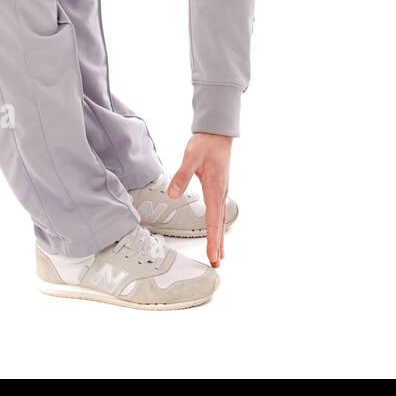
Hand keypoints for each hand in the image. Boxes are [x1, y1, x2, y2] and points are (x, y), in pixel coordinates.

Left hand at [168, 132, 232, 266]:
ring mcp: (222, 191)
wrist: (218, 132)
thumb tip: (172, 194)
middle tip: (217, 263)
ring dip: (220, 237)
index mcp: (215, 189)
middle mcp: (221, 193)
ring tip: (220, 254)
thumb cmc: (205, 144)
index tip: (214, 257)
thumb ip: (182, 176)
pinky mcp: (220, 187)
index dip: (213, 240)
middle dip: (218, 244)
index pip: (213, 220)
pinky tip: (217, 229)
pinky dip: (219, 225)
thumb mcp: (190, 157)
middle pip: (219, 224)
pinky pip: (220, 211)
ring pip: (221, 219)